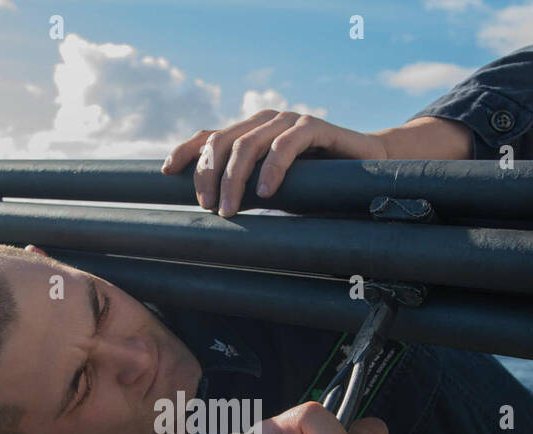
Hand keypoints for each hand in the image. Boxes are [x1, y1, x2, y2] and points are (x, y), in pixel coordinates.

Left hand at [163, 110, 386, 217]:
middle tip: (210, 210)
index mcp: (251, 131)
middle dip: (209, 176)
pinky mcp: (314, 127)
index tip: (166, 173)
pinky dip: (272, 169)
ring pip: (248, 143)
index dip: (185, 151)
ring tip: (231, 210)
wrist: (366, 171)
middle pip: (222, 141)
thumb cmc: (317, 187)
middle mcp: (266, 120)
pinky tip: (267, 193)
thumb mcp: (273, 191)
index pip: (209, 135)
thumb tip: (210, 214)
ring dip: (235, 179)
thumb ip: (247, 191)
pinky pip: (286, 144)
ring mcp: (289, 120)